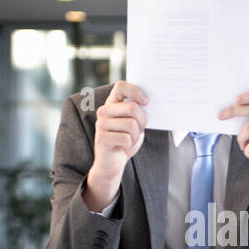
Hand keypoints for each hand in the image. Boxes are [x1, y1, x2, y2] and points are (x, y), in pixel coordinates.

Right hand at [85, 81, 147, 210]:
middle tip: (140, 129)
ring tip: (130, 139)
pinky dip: (130, 144)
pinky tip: (124, 146)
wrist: (112, 162)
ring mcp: (101, 124)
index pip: (121, 86)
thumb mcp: (134, 123)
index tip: (146, 102)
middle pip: (132, 107)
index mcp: (111, 103)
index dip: (136, 91)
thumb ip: (136, 111)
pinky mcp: (101, 138)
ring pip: (131, 124)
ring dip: (136, 135)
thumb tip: (147, 102)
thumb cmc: (125, 140)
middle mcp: (103, 111)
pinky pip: (126, 137)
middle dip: (142, 121)